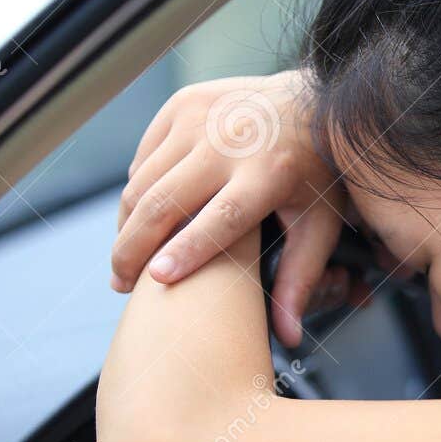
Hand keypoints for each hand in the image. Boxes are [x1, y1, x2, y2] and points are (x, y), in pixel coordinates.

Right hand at [111, 69, 347, 347]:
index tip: (156, 280)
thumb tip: (289, 340)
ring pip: (142, 181)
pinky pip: (145, 157)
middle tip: (120, 285)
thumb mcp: (320, 223)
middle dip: (132, 248)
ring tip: (125, 260)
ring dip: (126, 224)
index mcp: (268, 173)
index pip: (220, 219)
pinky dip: (137, 190)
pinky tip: (141, 218)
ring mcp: (201, 118)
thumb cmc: (317, 175)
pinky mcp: (182, 105)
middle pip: (164, 202)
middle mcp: (230, 142)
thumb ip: (301, 278)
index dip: (187, 251)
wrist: (311, 102)